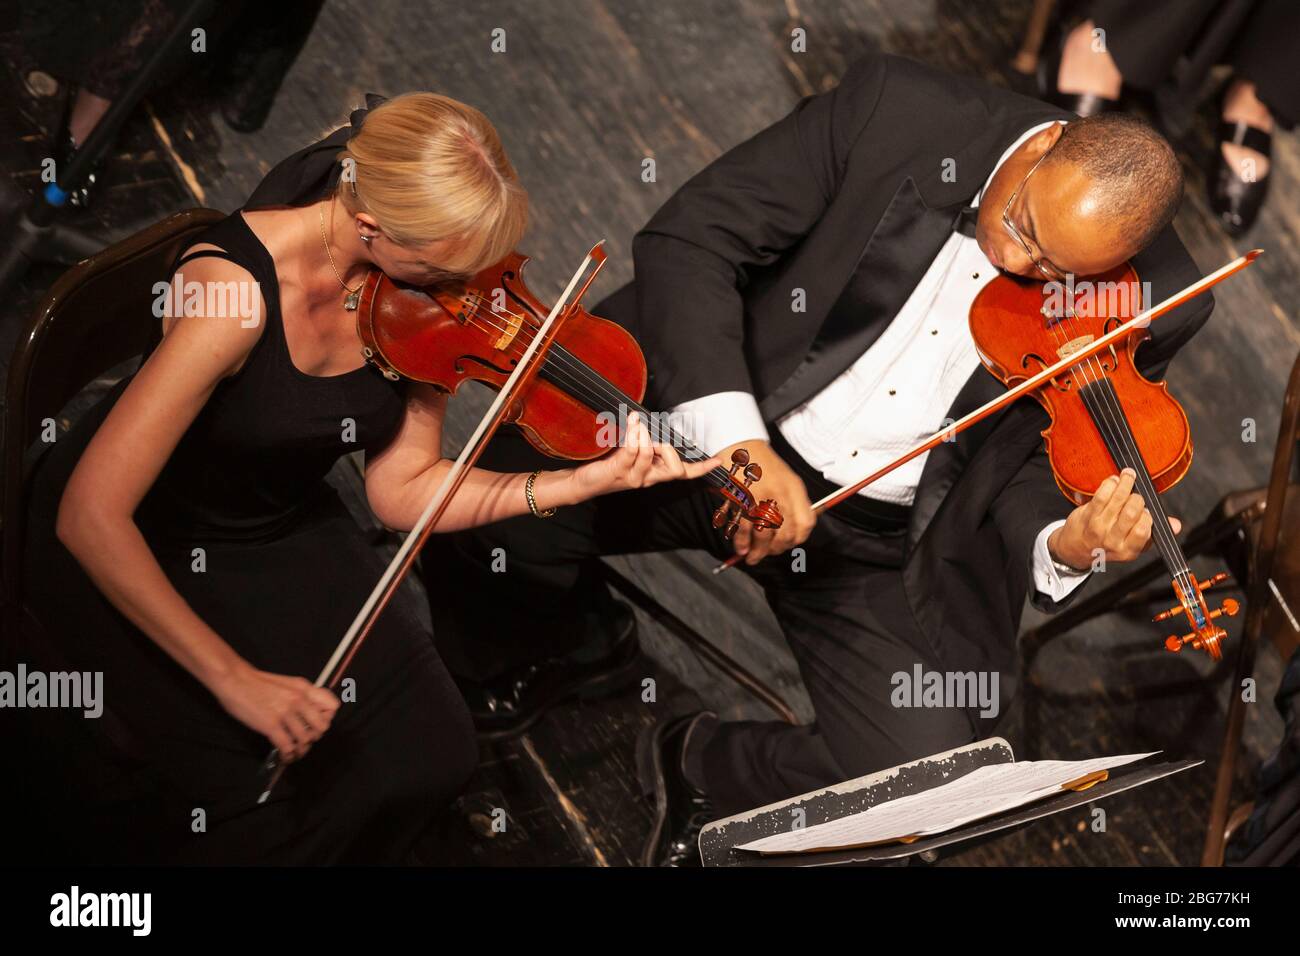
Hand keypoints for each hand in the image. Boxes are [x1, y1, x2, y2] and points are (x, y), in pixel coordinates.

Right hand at [212, 663, 340, 762]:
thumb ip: (302, 695)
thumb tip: (312, 712)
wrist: (235, 680)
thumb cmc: (258, 683)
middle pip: (322, 727)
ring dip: (300, 749)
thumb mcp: (288, 683)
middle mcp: (298, 700)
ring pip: (305, 739)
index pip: (333, 706)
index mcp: (304, 688)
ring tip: (294, 751)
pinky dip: (287, 755)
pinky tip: (284, 755)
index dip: (327, 718)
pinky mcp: (270, 725)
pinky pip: (287, 746)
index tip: (316, 723)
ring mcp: (285, 712)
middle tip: (304, 738)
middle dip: (314, 736)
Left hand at [570, 411, 719, 500]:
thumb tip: (654, 429)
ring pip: (650, 454)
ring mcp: (633, 477)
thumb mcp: (631, 456)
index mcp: (654, 475)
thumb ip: (646, 446)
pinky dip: (634, 434)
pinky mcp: (618, 471)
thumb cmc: (607, 466)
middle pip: (675, 470)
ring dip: (645, 435)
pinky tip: (632, 424)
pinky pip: (632, 450)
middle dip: (668, 449)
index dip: (702, 468)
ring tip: (635, 425)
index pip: (684, 474)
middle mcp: (647, 479)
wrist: (583, 483)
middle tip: (650, 438)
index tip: (718, 461)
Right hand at [717, 439, 815, 565]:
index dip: (797, 539)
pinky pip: (744, 528)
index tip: (788, 544)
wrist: (739, 441)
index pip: (806, 523)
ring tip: (752, 557)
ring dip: (758, 552)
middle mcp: (780, 493)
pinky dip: (742, 542)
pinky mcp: (742, 499)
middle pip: (786, 533)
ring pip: (765, 535)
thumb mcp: (783, 478)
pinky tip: (741, 547)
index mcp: (794, 488)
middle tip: (767, 554)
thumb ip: (790, 502)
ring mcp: (761, 497)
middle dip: (776, 550)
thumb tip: (787, 533)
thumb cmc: (759, 461)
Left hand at [1048, 468, 1182, 570]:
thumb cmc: (1108, 543)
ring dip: (1125, 484)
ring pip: (1117, 501)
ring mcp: (1098, 528)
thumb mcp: (1133, 544)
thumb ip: (1154, 533)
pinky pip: (1101, 496)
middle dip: (1137, 498)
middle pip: (1131, 513)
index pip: (1143, 530)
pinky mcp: (1086, 516)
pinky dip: (1110, 485)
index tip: (1146, 508)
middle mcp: (1112, 541)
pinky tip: (1114, 481)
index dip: (1147, 515)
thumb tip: (1176, 525)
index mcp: (1129, 550)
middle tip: (1136, 493)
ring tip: (1128, 475)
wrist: (1077, 548)